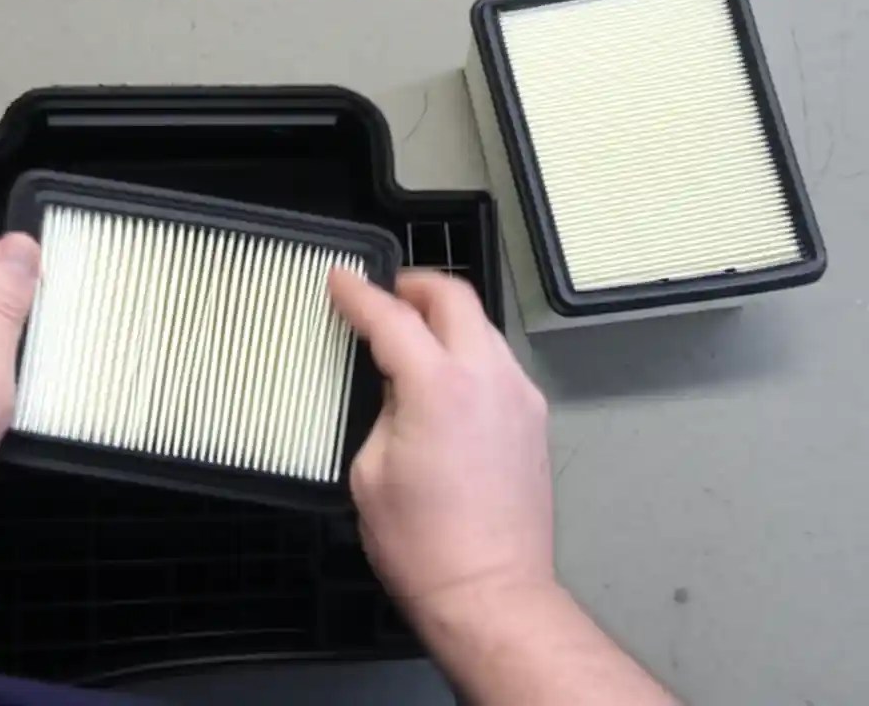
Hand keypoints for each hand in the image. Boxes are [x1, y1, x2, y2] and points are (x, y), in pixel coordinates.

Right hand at [328, 270, 552, 609]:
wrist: (490, 593)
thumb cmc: (419, 543)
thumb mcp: (369, 471)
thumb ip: (381, 409)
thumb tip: (393, 386)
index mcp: (438, 386)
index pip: (391, 317)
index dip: (358, 293)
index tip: (338, 278)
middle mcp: (488, 377)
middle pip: (454, 298)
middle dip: (413, 286)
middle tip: (380, 296)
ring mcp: (519, 397)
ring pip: (481, 327)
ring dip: (444, 319)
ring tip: (409, 336)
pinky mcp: (533, 420)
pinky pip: (497, 362)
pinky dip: (466, 352)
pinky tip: (442, 378)